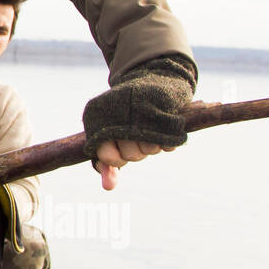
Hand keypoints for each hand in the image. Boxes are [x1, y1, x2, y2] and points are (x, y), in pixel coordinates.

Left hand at [83, 54, 196, 189]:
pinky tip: (165, 127)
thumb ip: (107, 163)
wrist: (154, 80)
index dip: (118, 158)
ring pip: (150, 150)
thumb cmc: (128, 116)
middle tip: (139, 132)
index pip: (109, 157)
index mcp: (99, 119)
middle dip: (137, 149)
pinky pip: (169, 142)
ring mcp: (140, 109)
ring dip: (154, 143)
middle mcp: (117, 113)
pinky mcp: (164, 106)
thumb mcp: (113, 137)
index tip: (122, 146)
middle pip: (132, 156)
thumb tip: (108, 188)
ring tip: (151, 126)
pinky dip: (169, 140)